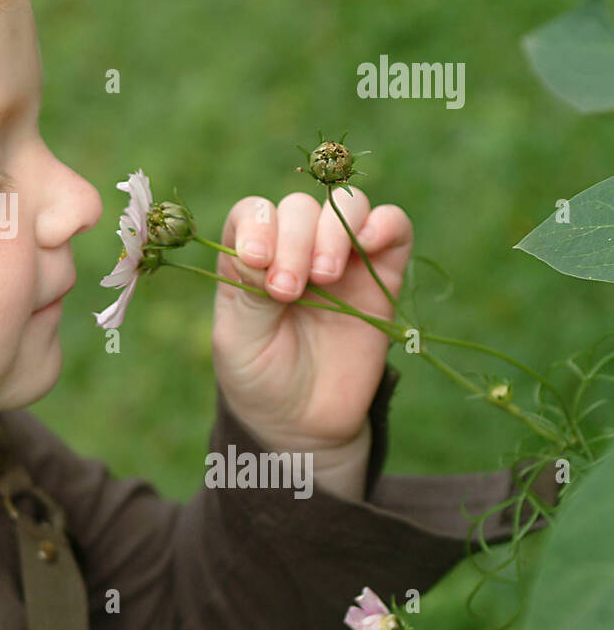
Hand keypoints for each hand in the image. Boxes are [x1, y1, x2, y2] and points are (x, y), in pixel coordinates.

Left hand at [211, 188, 412, 463]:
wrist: (305, 423)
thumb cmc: (259, 377)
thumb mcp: (237, 340)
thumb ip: (246, 292)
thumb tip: (258, 250)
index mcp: (251, 258)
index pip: (253, 213)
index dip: (257, 225)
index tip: (257, 261)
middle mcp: (295, 249)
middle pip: (299, 207)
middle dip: (294, 241)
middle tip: (287, 292)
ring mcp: (340, 258)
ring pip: (345, 207)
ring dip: (334, 231)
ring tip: (325, 278)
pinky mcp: (382, 274)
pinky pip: (393, 226)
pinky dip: (383, 224)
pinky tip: (367, 245)